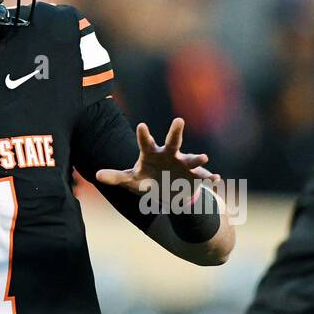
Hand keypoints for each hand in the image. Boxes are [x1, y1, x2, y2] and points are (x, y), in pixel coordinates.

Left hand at [94, 118, 220, 195]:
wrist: (169, 192)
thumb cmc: (148, 181)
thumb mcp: (131, 180)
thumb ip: (116, 177)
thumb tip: (97, 175)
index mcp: (153, 154)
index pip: (146, 143)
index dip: (144, 135)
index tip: (142, 126)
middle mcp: (170, 155)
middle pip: (173, 141)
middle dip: (176, 132)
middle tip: (179, 120)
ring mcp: (184, 164)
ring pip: (192, 159)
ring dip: (198, 159)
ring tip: (204, 158)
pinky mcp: (194, 177)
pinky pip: (203, 177)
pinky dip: (209, 178)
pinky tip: (216, 179)